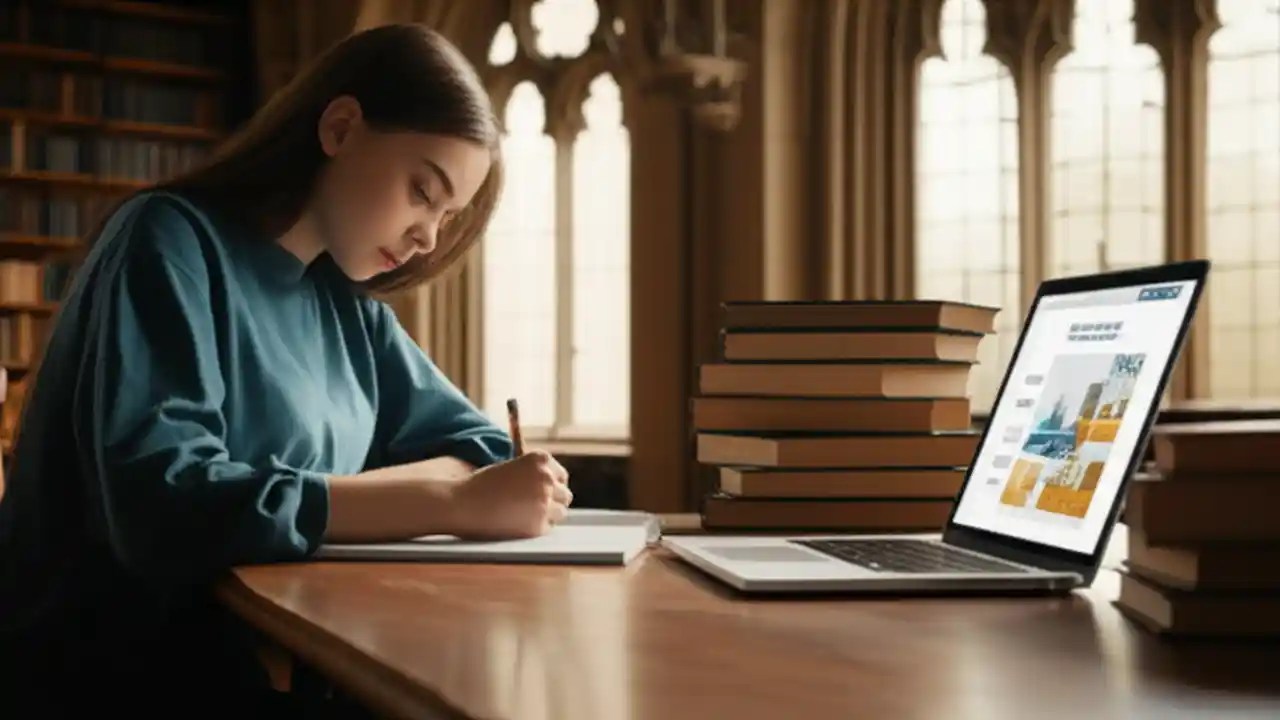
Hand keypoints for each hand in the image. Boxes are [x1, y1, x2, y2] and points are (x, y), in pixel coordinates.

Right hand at [447, 450, 572, 539]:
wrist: (461, 504)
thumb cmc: (481, 486)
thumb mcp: (511, 468)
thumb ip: (533, 475)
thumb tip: (553, 488)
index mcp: (540, 459)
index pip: (561, 476)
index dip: (551, 486)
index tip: (540, 493)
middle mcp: (547, 478)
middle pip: (565, 494)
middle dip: (553, 501)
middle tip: (534, 508)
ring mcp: (545, 502)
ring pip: (561, 512)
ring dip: (548, 515)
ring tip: (525, 517)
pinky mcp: (538, 525)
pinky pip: (548, 528)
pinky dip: (537, 528)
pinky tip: (519, 525)